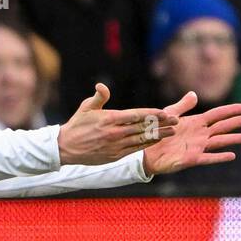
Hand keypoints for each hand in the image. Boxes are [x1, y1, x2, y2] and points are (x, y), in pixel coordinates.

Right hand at [57, 83, 179, 165]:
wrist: (65, 148)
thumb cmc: (76, 125)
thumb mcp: (86, 108)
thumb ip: (99, 97)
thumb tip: (102, 86)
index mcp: (109, 119)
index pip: (136, 115)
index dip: (152, 113)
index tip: (164, 111)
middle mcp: (115, 132)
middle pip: (142, 127)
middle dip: (161, 123)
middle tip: (175, 120)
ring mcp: (116, 145)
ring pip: (142, 139)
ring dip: (158, 135)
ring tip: (172, 131)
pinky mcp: (115, 155)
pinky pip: (135, 148)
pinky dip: (147, 144)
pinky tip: (156, 140)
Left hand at [141, 91, 240, 175]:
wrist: (145, 151)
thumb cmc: (157, 132)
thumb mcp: (169, 115)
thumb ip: (182, 106)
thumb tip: (194, 93)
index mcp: (196, 123)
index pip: (218, 114)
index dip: (231, 110)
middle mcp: (200, 135)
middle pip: (223, 127)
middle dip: (239, 122)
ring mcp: (197, 147)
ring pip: (220, 142)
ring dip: (235, 139)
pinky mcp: (191, 159)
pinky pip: (207, 158)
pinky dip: (219, 157)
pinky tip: (232, 155)